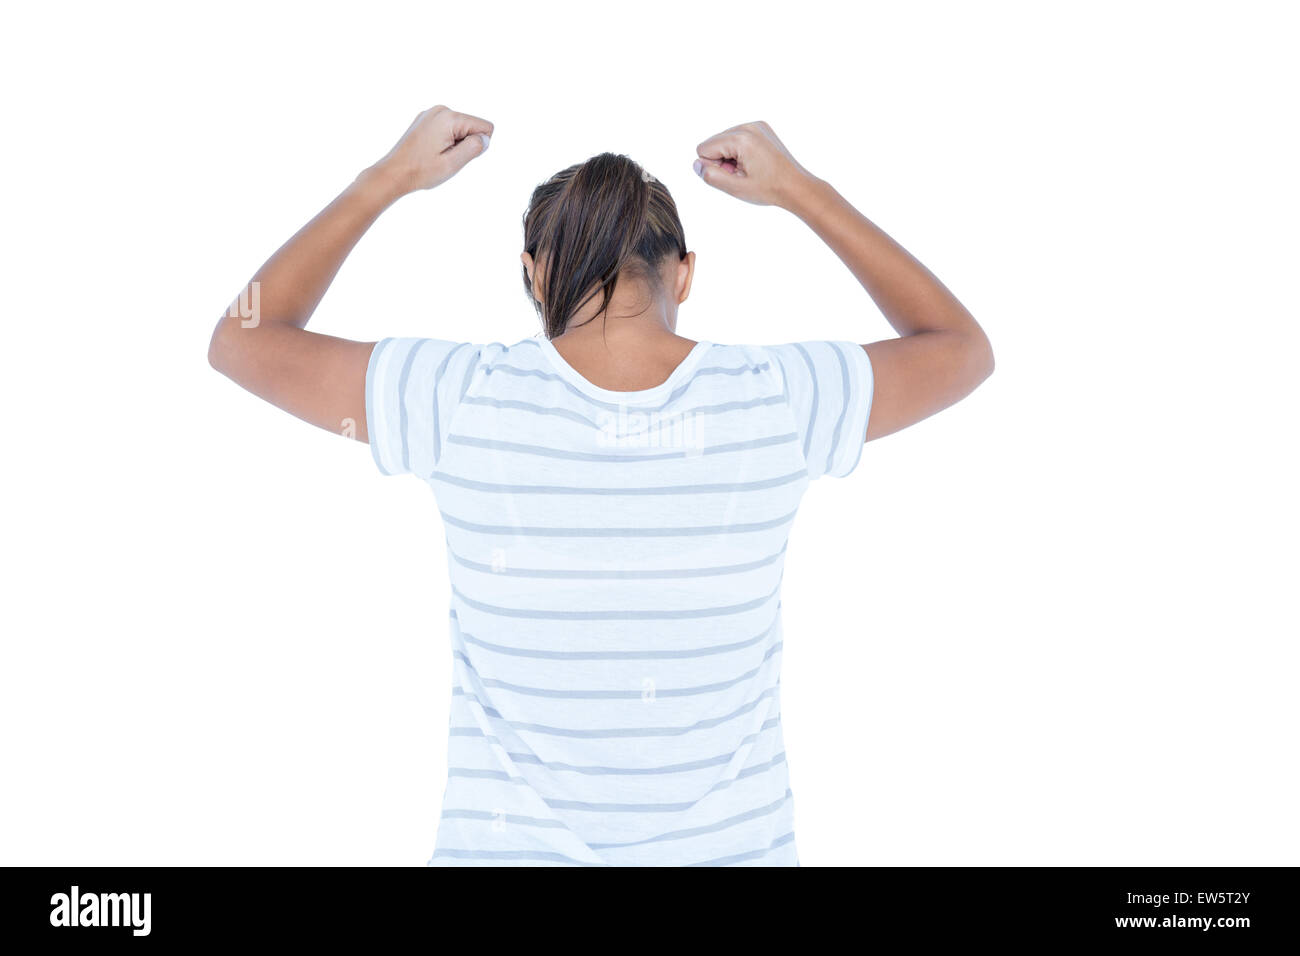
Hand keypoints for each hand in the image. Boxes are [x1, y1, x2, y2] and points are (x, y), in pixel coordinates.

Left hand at [371, 105, 493, 193]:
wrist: (393, 173)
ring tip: (437, 155)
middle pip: (472, 127)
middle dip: (465, 144)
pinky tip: (431, 151)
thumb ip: (474, 147)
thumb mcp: (453, 163)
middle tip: (445, 158)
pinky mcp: (426, 120)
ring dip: (455, 144)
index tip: (458, 156)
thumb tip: (485, 138)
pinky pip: (449, 129)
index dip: (478, 146)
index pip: (485, 127)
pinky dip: (445, 141)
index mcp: (449, 117)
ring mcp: (432, 114)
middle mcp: (441, 110)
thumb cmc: (421, 171)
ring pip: (461, 129)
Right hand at [693, 121, 816, 208]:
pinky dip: (740, 151)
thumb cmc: (769, 189)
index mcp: (741, 138)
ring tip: (749, 169)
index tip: (733, 176)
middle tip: (743, 174)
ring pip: (724, 140)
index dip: (713, 167)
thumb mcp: (736, 188)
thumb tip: (696, 164)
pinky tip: (754, 162)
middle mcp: (748, 126)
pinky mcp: (761, 127)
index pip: (704, 148)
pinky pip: (736, 138)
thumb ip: (711, 176)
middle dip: (722, 160)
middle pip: (713, 142)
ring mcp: (756, 125)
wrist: (796, 186)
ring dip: (731, 156)